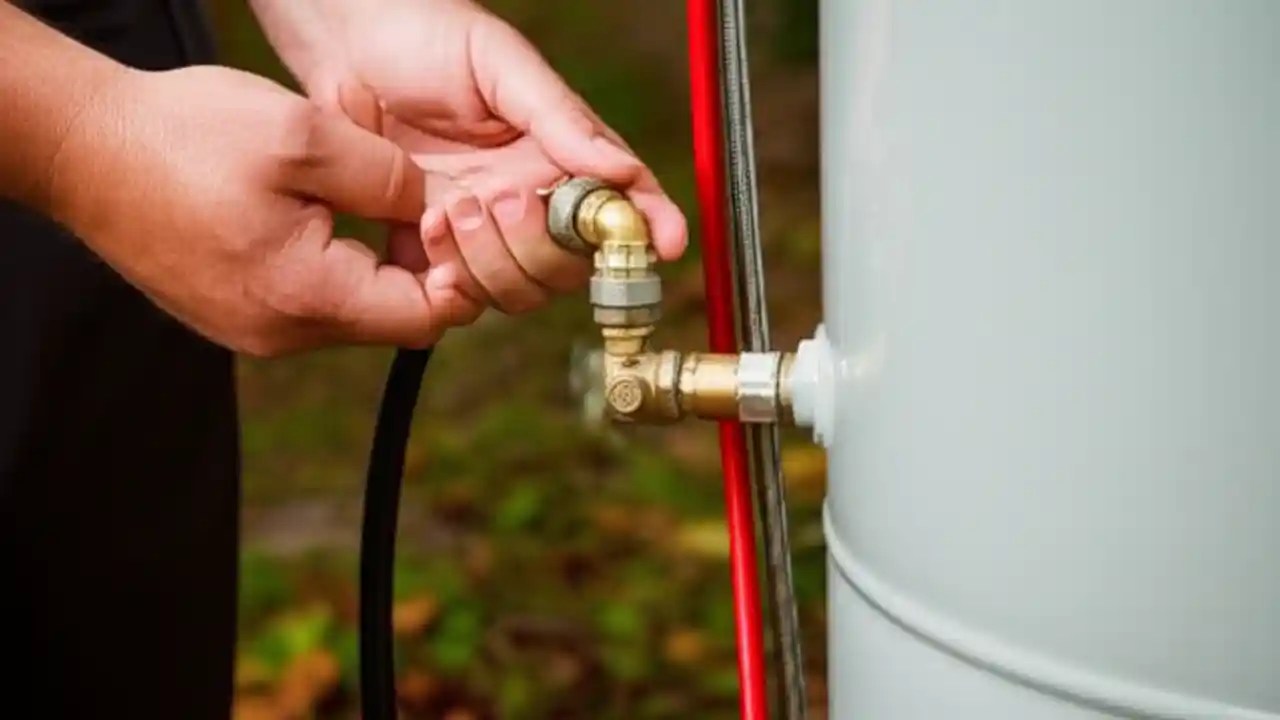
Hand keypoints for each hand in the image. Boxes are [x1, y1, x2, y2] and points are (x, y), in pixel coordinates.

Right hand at [47, 65, 475, 355]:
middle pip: (394, 315)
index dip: (458, 270)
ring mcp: (255, 329)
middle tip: (403, 187)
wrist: (80, 149)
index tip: (451, 215)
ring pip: (354, 304)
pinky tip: (312, 202)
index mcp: (308, 298)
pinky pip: (311, 296)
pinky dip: (330, 255)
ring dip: (371, 250)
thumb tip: (434, 212)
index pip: (427, 317)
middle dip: (414, 253)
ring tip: (351, 182)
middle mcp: (284, 333)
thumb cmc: (186, 136)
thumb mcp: (307, 136)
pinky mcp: (235, 313)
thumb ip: (389, 178)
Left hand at [254, 0, 687, 314]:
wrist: (341, 42)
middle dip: (538, 245)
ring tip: (446, 208)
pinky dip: (445, 282)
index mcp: (557, 156)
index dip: (646, 229)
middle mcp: (526, 201)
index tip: (663, 245)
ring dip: (488, 262)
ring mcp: (479, 231)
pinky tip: (423, 233)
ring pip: (516, 290)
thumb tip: (623, 170)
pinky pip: (453, 298)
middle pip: (567, 266)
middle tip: (496, 197)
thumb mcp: (501, 63)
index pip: (617, 204)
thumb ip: (560, 118)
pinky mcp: (426, 248)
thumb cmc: (425, 34)